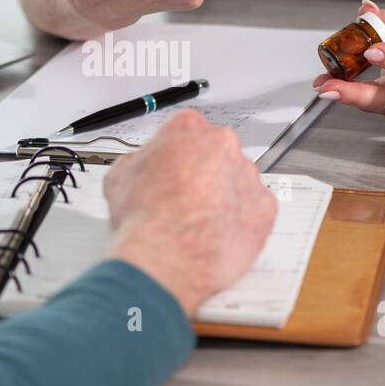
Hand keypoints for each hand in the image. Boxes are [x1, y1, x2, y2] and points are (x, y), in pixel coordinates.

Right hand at [104, 110, 276, 316]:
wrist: (164, 257)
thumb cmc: (143, 219)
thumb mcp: (120, 176)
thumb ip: (141, 161)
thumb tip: (143, 166)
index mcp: (188, 128)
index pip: (187, 131)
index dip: (177, 155)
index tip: (173, 170)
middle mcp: (222, 144)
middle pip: (216, 153)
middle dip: (203, 173)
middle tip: (184, 198)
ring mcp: (246, 175)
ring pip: (238, 181)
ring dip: (224, 196)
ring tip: (200, 222)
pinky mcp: (264, 207)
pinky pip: (255, 209)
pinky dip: (240, 220)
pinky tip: (218, 233)